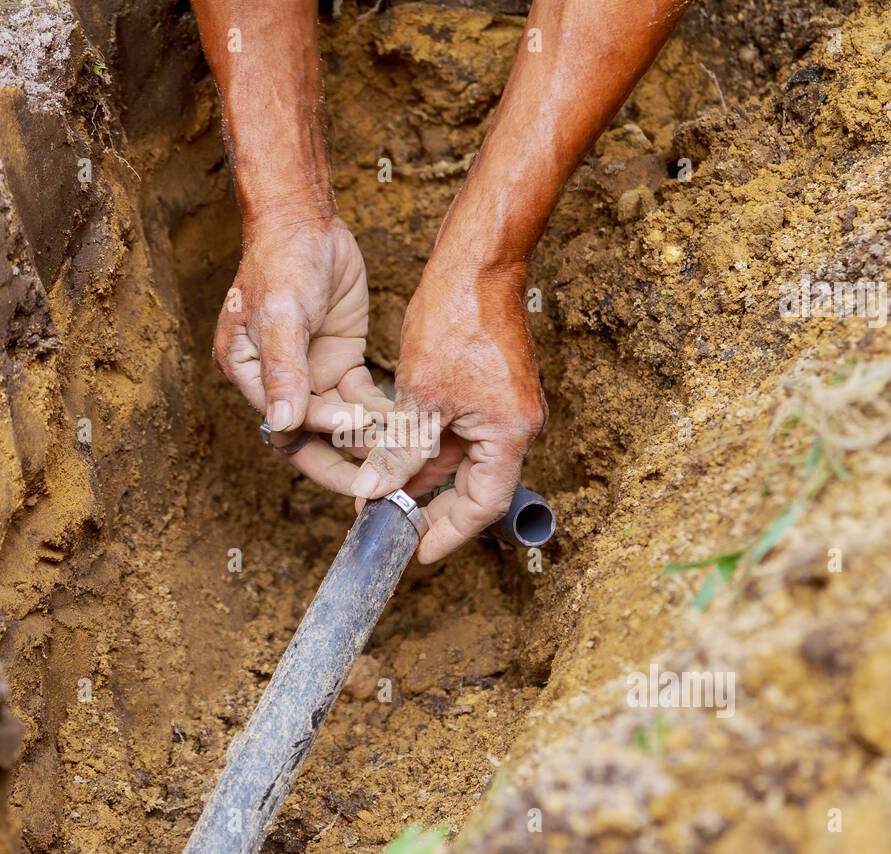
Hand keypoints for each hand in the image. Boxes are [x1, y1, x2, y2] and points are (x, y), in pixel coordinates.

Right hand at [213, 212, 391, 492]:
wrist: (305, 220)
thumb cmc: (281, 261)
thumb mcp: (281, 315)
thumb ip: (284, 372)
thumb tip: (281, 425)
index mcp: (247, 374)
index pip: (284, 424)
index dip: (318, 436)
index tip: (356, 434)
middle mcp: (278, 382)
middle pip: (310, 437)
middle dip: (344, 459)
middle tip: (381, 480)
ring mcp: (311, 374)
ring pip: (340, 423)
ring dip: (368, 436)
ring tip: (402, 448)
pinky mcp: (340, 361)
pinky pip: (360, 399)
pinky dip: (381, 412)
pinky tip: (409, 420)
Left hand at [349, 260, 547, 562]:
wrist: (478, 263)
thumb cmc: (458, 319)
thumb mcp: (420, 396)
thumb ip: (402, 450)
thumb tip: (377, 491)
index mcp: (509, 434)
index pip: (482, 504)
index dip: (449, 533)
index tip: (417, 552)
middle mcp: (513, 425)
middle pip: (471, 484)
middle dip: (428, 503)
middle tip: (388, 520)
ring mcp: (502, 406)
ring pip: (458, 455)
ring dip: (420, 471)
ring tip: (378, 486)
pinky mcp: (487, 387)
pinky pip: (457, 429)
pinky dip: (426, 441)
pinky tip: (391, 447)